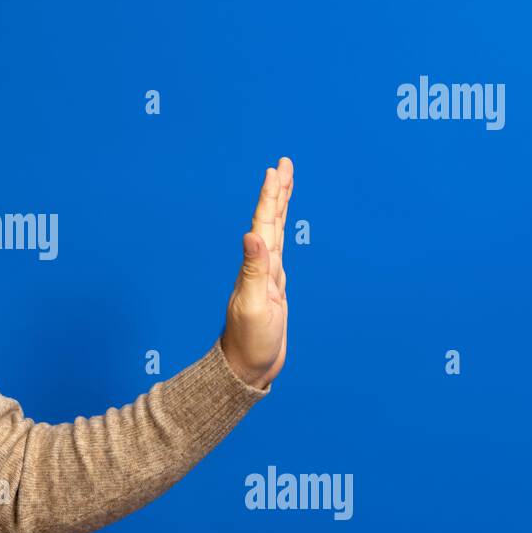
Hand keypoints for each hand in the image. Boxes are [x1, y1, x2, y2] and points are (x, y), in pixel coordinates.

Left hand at [220, 157, 292, 389]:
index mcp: (255, 267)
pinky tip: (280, 230)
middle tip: (284, 164)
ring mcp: (267, 277)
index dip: (270, 196)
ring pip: (276, 233)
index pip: (264, 223)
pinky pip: (280, 252)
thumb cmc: (250, 342)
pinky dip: (282, 235)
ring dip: (280, 208)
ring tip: (284, 184)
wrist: (247, 368)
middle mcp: (259, 267)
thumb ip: (254, 271)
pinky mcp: (273, 289)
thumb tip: (252, 235)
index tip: (275, 169)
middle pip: (271, 221)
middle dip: (278, 192)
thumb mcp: (254, 305)